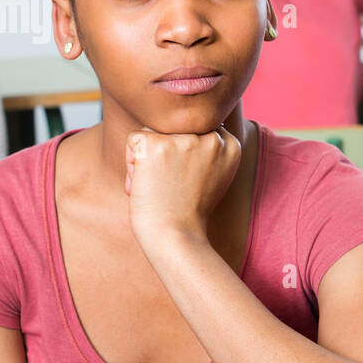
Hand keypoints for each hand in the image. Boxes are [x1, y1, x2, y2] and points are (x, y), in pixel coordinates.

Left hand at [124, 125, 240, 246]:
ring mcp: (184, 140)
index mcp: (230, 145)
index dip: (186, 153)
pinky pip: (134, 140)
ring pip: (155, 131)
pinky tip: (144, 183)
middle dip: (168, 152)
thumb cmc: (190, 212)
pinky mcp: (156, 144)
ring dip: (150, 156)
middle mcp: (212, 138)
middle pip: (177, 127)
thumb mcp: (214, 176)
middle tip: (171, 185)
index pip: (198, 129)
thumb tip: (188, 126)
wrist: (176, 236)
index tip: (187, 180)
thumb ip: (210, 149)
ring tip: (158, 184)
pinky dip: (131, 163)